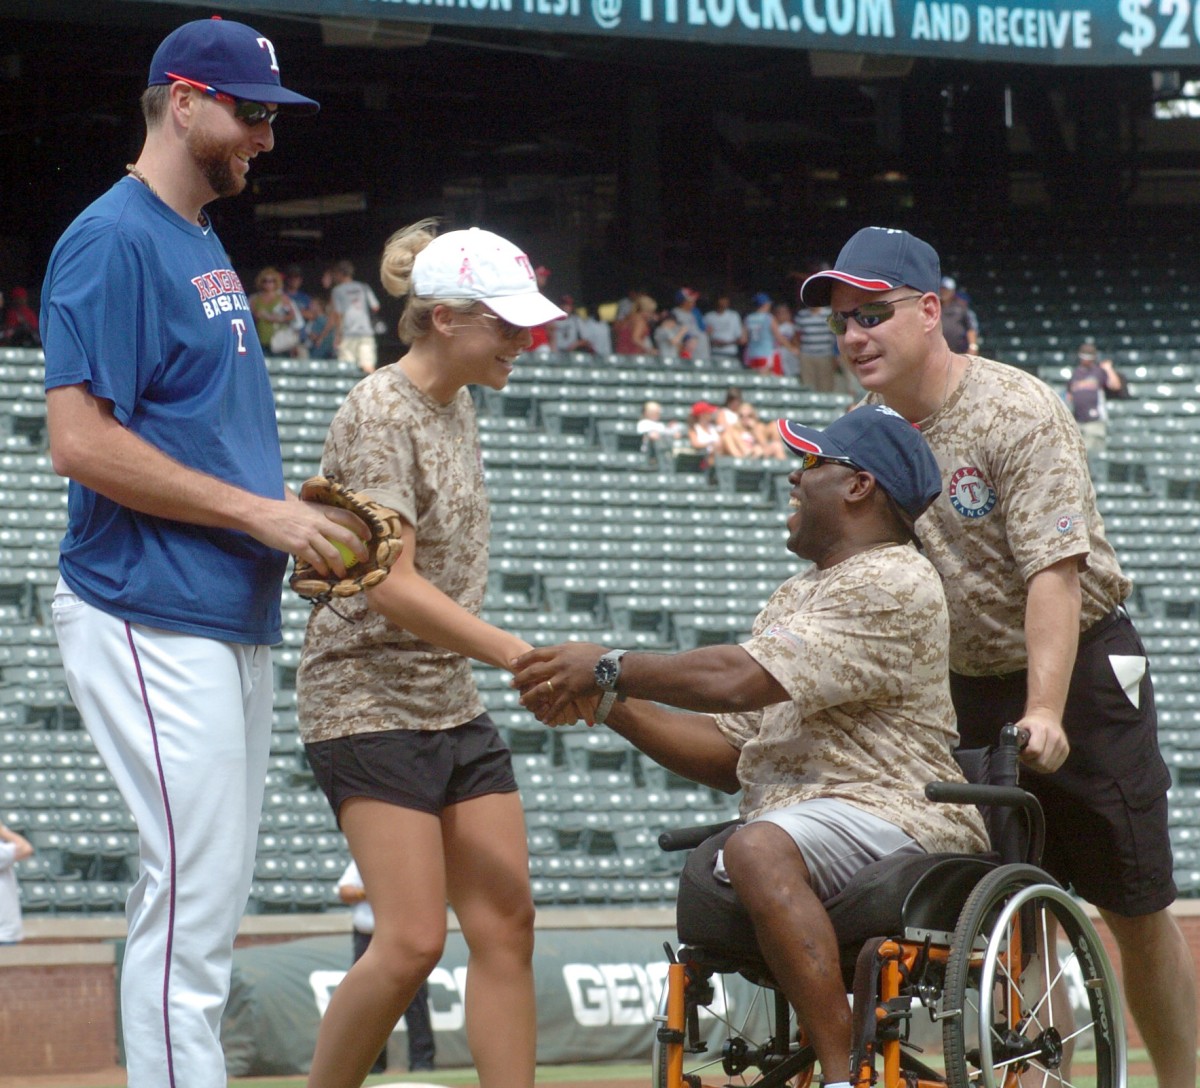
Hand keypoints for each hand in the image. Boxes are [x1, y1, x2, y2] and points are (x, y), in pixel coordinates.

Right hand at [252, 493, 369, 577]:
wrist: (259, 514)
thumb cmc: (279, 511)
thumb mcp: (302, 507)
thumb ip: (316, 514)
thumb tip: (326, 521)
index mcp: (320, 510)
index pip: (348, 516)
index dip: (361, 526)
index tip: (369, 535)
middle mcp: (318, 521)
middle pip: (347, 536)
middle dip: (359, 549)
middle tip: (364, 558)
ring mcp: (309, 534)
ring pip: (333, 553)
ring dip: (341, 566)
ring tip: (343, 573)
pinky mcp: (298, 546)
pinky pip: (316, 560)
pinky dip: (323, 568)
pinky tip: (325, 573)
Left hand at [511, 642, 607, 722]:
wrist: (613, 667)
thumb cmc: (600, 655)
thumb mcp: (580, 646)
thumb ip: (566, 649)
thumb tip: (558, 649)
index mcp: (561, 651)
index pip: (536, 654)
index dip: (522, 659)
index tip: (512, 664)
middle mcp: (559, 664)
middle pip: (533, 671)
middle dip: (520, 678)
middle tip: (510, 683)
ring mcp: (565, 679)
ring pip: (541, 690)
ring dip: (529, 696)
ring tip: (520, 701)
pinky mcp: (572, 692)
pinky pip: (557, 705)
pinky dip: (550, 712)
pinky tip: (544, 719)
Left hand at [1013, 708, 1068, 772]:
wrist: (1047, 716)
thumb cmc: (1029, 724)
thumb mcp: (1019, 727)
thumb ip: (1014, 739)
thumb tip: (1011, 752)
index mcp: (1041, 729)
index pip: (1035, 750)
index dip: (1025, 755)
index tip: (1021, 752)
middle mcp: (1055, 736)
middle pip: (1042, 762)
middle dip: (1030, 762)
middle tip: (1026, 757)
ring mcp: (1062, 744)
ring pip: (1048, 767)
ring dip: (1037, 766)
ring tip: (1032, 757)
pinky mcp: (1066, 750)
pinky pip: (1054, 767)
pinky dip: (1045, 766)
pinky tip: (1040, 759)